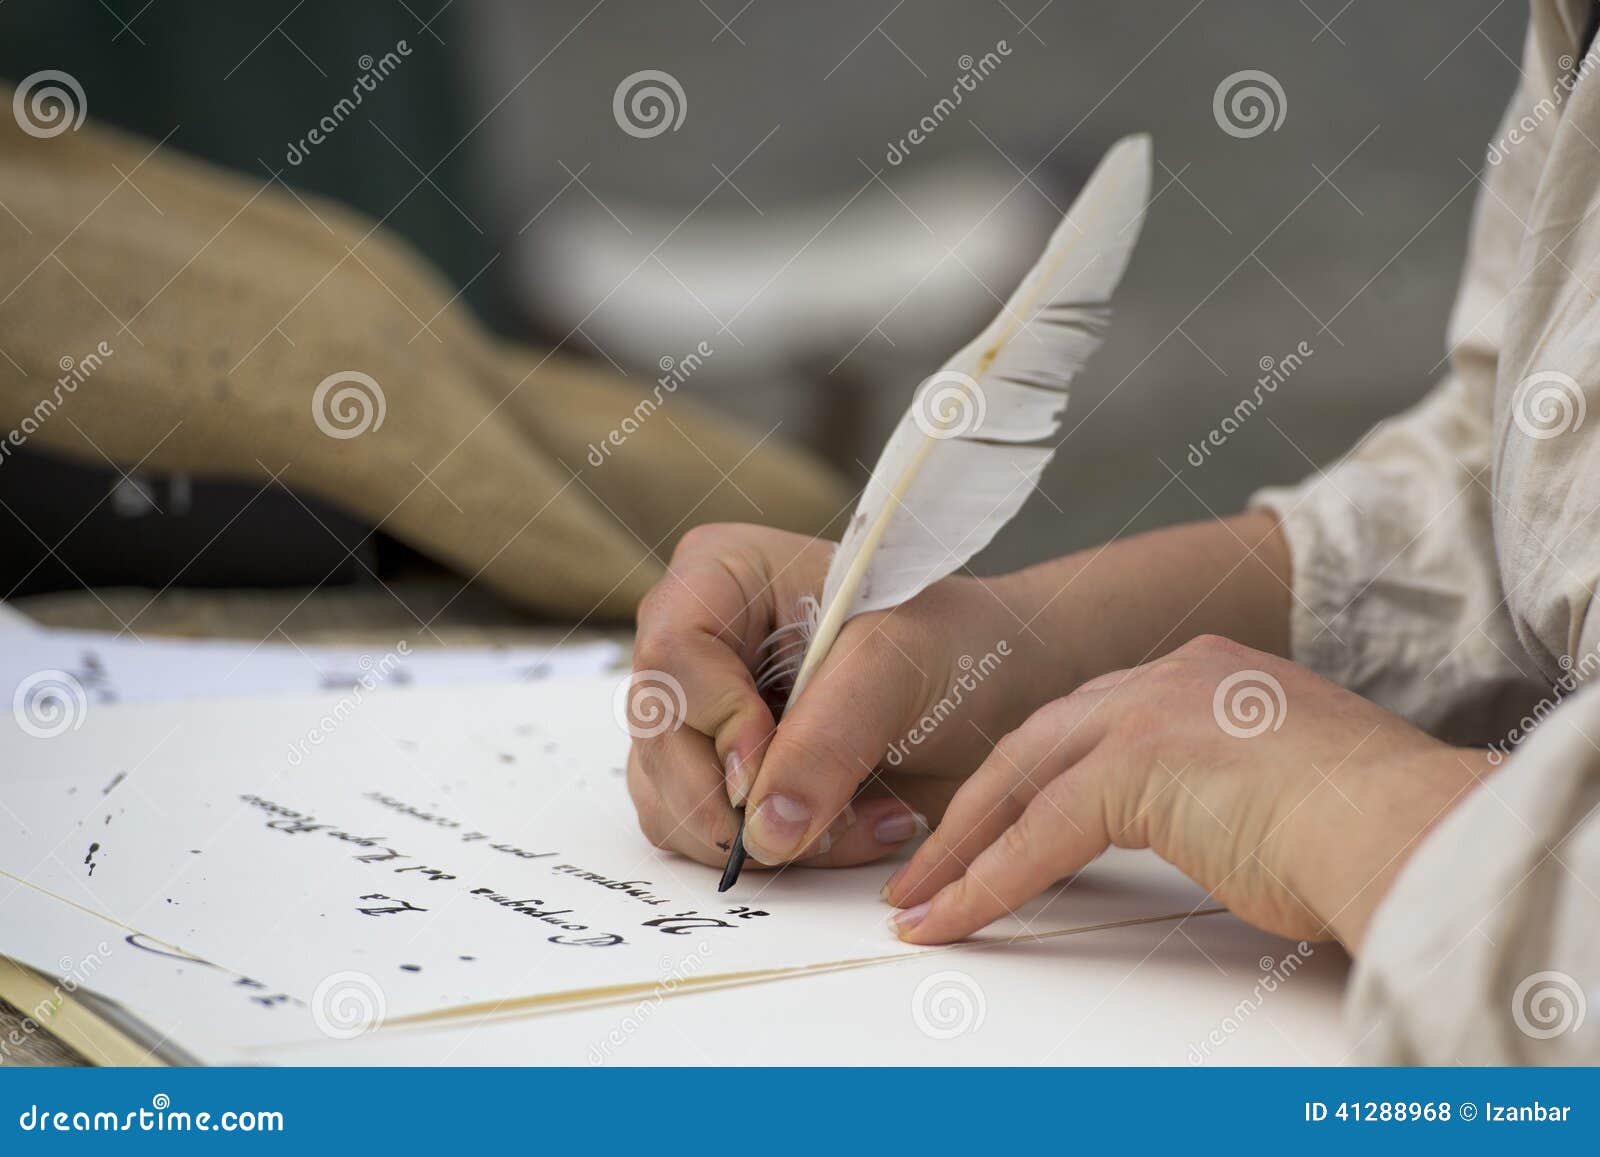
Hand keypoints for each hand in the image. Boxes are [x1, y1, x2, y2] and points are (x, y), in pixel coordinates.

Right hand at [626, 523, 1035, 869]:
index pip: (670, 653)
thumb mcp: (900, 670)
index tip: (772, 768)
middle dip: (743, 802)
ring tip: (866, 818)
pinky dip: (778, 856)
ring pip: (672, 803)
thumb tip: (764, 830)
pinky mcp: (715, 779)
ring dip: (768, 839)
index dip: (716, 721)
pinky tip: (855, 828)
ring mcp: (696, 718)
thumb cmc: (955, 646)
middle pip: (660, 741)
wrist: (997, 695)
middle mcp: (692, 645)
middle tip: (834, 817)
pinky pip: (704, 839)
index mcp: (720, 574)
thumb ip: (829, 738)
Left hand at [883, 635, 1492, 950]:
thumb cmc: (1373, 826)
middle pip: (1036, 745)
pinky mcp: (1134, 769)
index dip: (1032, 780)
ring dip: (961, 847)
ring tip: (920, 898)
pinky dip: (987, 882)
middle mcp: (1169, 679)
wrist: (1409, 827)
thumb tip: (1218, 826)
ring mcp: (1149, 714)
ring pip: (1020, 783)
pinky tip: (950, 918)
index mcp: (1205, 678)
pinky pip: (1035, 836)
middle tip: (926, 861)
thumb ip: (1229, 788)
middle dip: (973, 809)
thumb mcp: (1285, 788)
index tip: (995, 823)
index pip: (1088, 726)